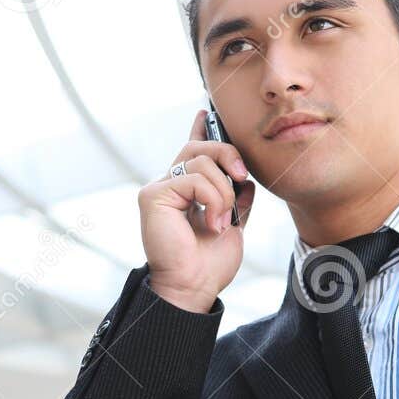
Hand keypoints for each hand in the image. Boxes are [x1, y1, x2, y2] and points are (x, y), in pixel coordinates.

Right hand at [137, 108, 257, 311]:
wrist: (194, 288)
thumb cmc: (209, 265)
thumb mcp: (234, 224)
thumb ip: (237, 198)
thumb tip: (245, 177)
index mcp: (186, 192)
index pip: (192, 151)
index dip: (200, 128)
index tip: (206, 111)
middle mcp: (169, 186)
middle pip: (200, 146)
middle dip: (228, 154)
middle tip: (243, 178)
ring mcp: (159, 189)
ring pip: (201, 160)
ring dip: (224, 191)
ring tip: (223, 222)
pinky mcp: (153, 196)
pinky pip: (194, 177)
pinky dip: (213, 199)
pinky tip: (213, 223)